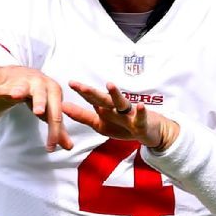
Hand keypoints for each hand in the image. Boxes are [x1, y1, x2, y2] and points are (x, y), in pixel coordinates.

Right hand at [0, 67, 73, 151]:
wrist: (24, 76)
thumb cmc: (41, 98)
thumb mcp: (50, 111)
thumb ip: (58, 128)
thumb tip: (69, 147)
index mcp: (54, 91)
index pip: (55, 113)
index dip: (54, 131)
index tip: (50, 148)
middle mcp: (39, 84)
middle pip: (40, 94)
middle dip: (40, 102)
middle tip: (39, 112)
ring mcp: (22, 82)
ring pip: (20, 88)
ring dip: (18, 90)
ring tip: (14, 96)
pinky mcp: (7, 83)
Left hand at [62, 80, 178, 149]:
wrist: (152, 131)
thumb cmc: (124, 126)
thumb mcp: (100, 124)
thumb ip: (83, 116)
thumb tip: (63, 106)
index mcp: (106, 109)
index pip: (92, 99)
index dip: (82, 92)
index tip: (70, 83)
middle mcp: (116, 108)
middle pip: (102, 99)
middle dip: (90, 93)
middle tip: (79, 86)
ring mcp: (129, 115)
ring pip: (121, 103)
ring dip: (116, 94)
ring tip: (109, 85)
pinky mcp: (142, 124)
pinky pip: (140, 118)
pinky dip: (140, 112)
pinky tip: (139, 105)